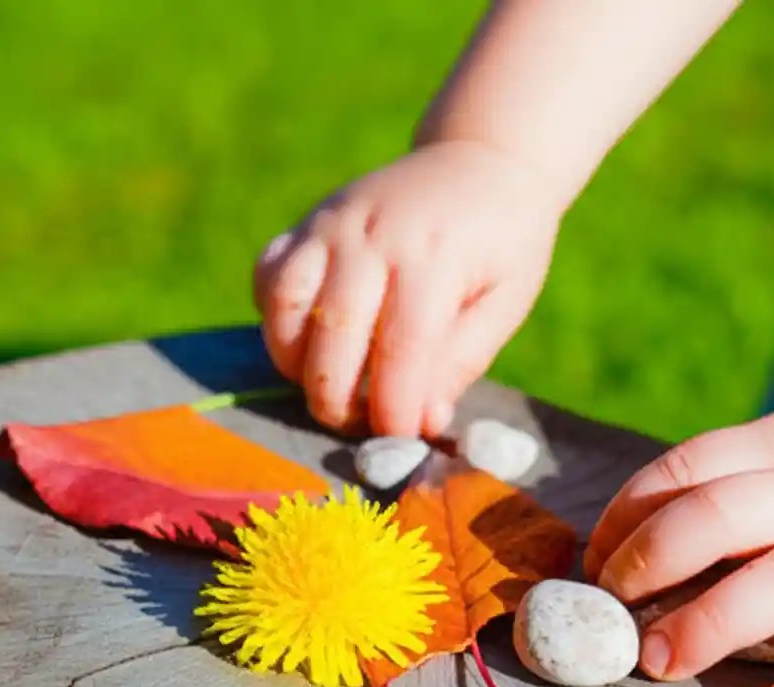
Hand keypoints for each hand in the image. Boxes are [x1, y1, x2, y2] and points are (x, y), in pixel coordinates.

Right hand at [253, 140, 559, 436]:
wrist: (480, 159)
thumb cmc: (503, 242)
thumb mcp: (505, 301)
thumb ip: (462, 361)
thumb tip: (422, 421)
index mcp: (433, 258)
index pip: (401, 352)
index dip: (393, 411)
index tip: (400, 439)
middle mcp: (372, 237)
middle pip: (335, 334)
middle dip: (339, 400)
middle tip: (361, 423)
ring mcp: (331, 224)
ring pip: (286, 307)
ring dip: (297, 364)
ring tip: (331, 387)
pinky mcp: (307, 223)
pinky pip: (268, 277)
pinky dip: (276, 319)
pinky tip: (308, 340)